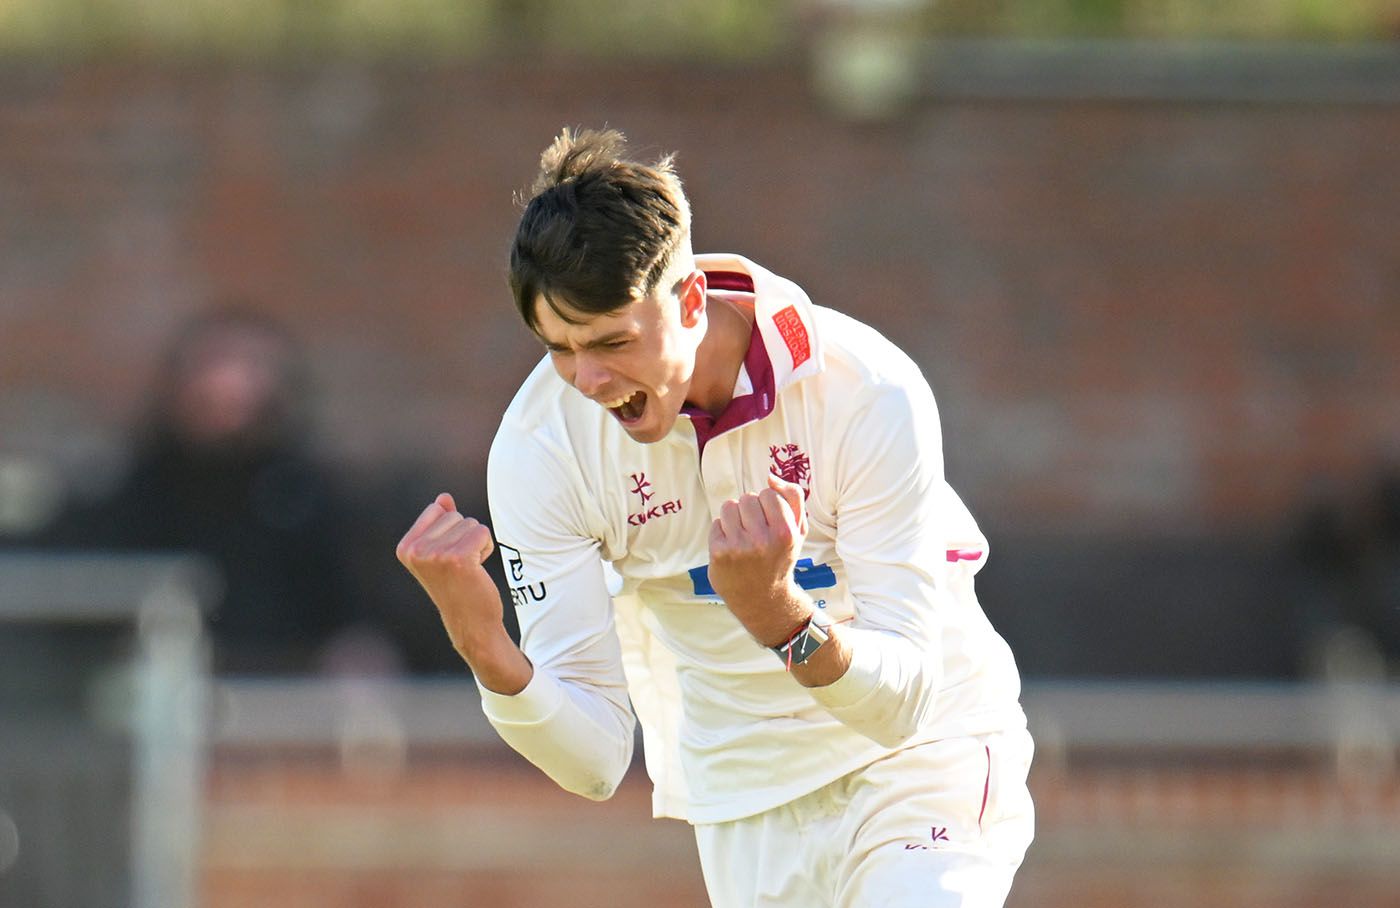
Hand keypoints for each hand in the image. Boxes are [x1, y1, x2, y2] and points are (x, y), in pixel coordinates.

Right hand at [396, 493, 529, 690]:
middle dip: (464, 536)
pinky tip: (478, 569)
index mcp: (405, 547)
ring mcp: (436, 555)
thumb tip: (444, 498)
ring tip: (468, 569)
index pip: (437, 509)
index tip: (446, 558)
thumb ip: (440, 522)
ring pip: (471, 523)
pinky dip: (486, 548)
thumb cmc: (457, 586)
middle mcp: (416, 550)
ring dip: (476, 544)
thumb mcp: (441, 552)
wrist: (470, 624)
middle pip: (455, 515)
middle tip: (459, 566)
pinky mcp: (459, 558)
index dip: (450, 530)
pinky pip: (483, 533)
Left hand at [707, 473, 811, 646]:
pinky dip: (722, 532)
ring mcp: (739, 547)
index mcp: (786, 533)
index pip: (768, 493)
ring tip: (742, 536)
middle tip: (755, 531)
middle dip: (750, 510)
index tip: (770, 523)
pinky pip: (717, 523)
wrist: (763, 598)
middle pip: (747, 498)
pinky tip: (731, 548)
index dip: (767, 505)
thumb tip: (771, 477)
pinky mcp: (719, 552)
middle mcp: (762, 540)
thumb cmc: (780, 557)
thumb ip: (793, 498)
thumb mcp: (798, 531)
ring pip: (729, 506)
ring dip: (734, 517)